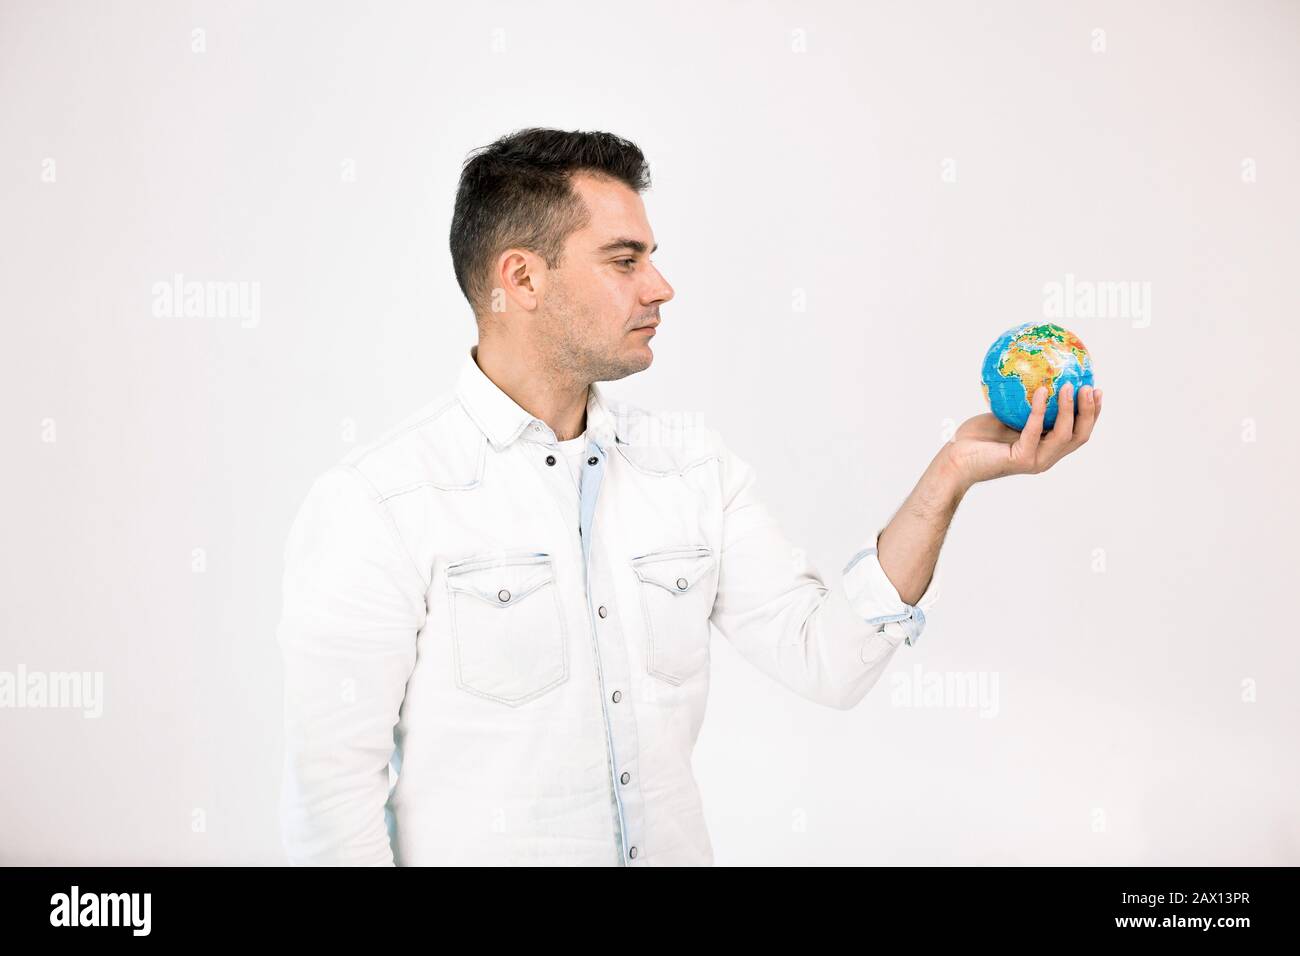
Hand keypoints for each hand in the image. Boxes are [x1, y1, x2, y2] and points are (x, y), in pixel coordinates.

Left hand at [940, 383, 1101, 489]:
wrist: (955, 458)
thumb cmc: (977, 438)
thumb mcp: (1007, 415)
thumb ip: (1023, 403)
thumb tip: (1036, 373)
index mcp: (1045, 447)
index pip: (1078, 432)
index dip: (1092, 413)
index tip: (1096, 390)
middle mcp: (1045, 457)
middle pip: (1080, 436)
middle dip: (1089, 412)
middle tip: (1090, 387)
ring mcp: (1034, 460)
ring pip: (1063, 434)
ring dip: (1069, 409)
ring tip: (1069, 386)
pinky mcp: (1020, 459)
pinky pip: (1034, 430)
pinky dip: (1038, 410)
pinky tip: (1041, 391)